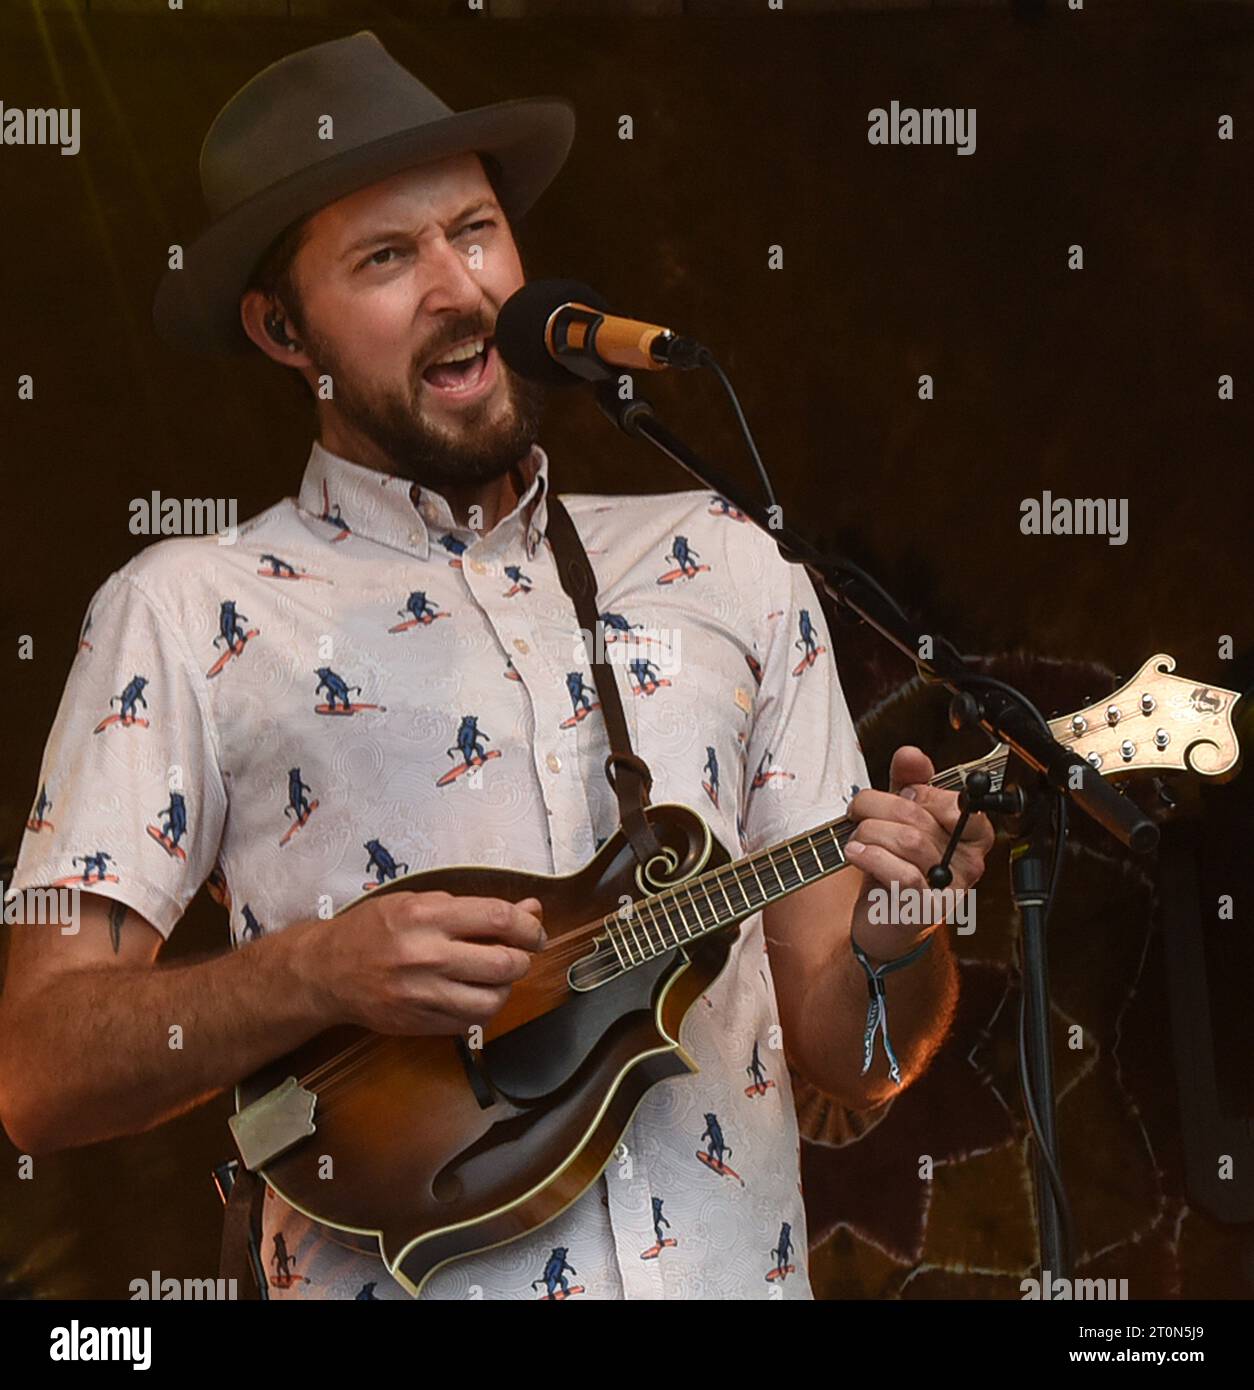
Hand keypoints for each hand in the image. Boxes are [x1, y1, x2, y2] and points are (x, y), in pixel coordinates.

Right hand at [298, 890, 545, 1034]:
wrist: (327, 971)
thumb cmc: (374, 930)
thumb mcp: (420, 904)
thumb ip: (475, 909)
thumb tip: (530, 908)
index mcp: (426, 917)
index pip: (498, 918)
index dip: (528, 925)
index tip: (535, 931)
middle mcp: (426, 956)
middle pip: (504, 963)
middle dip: (522, 958)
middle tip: (518, 953)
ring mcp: (423, 995)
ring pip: (493, 1000)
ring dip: (505, 988)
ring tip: (495, 975)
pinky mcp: (420, 1023)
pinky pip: (471, 1022)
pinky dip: (482, 1008)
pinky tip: (472, 993)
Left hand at [845, 745, 994, 962]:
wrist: (883, 919)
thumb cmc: (897, 863)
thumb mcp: (902, 816)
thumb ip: (909, 782)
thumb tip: (911, 753)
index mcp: (972, 835)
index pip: (960, 801)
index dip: (922, 792)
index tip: (900, 795)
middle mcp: (969, 863)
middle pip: (921, 816)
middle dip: (878, 806)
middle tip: (858, 811)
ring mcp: (949, 889)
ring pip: (909, 841)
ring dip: (870, 831)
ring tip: (856, 836)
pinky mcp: (924, 909)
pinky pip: (901, 874)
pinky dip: (871, 857)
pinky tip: (855, 853)